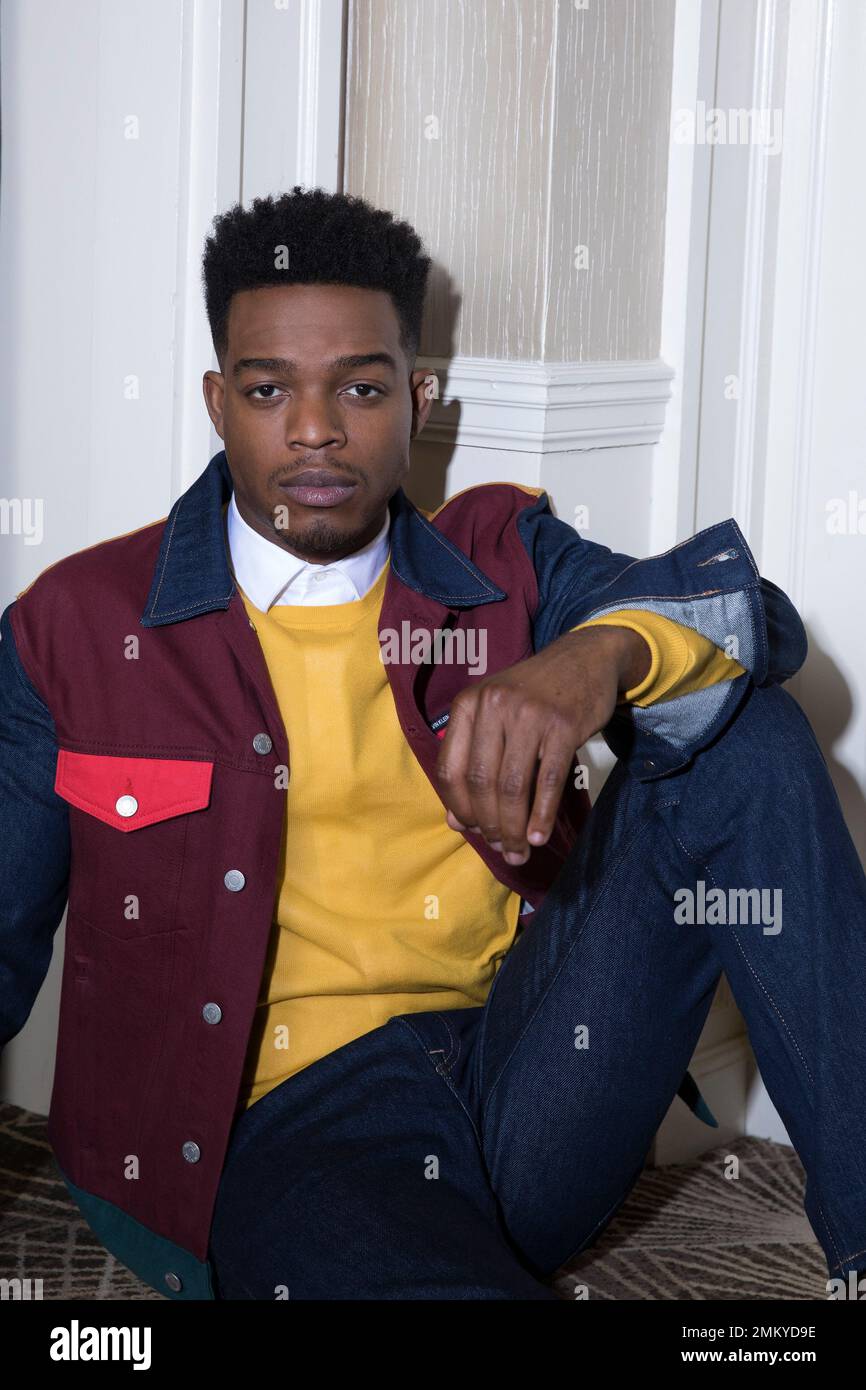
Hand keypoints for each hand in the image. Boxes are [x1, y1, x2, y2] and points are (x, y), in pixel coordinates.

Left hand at [435, 624, 650, 864]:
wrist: (584, 659)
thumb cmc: (533, 695)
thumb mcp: (494, 715)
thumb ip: (472, 763)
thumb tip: (456, 823)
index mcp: (468, 705)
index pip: (450, 769)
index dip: (459, 808)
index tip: (472, 831)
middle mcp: (493, 706)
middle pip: (481, 782)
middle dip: (488, 825)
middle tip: (501, 848)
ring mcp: (529, 715)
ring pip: (512, 786)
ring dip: (514, 827)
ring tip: (520, 849)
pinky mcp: (563, 726)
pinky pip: (548, 781)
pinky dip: (541, 815)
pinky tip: (539, 835)